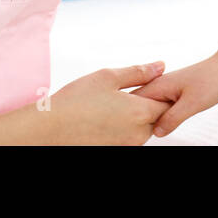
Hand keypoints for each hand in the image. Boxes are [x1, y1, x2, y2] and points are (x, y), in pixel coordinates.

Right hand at [47, 62, 171, 144]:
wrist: (50, 128)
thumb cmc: (76, 100)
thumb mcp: (108, 76)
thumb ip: (139, 72)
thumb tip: (161, 66)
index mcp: (140, 112)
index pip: (167, 104)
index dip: (159, 92)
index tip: (144, 85)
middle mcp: (137, 134)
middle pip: (156, 118)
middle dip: (147, 106)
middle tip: (124, 95)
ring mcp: (126, 146)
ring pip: (142, 130)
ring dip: (134, 118)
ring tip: (110, 107)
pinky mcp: (115, 151)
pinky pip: (127, 138)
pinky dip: (121, 128)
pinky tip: (104, 118)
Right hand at [127, 53, 217, 138]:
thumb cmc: (212, 82)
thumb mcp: (192, 104)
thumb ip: (172, 118)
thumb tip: (155, 133)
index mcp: (157, 86)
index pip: (132, 104)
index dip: (129, 118)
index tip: (129, 132)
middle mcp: (158, 86)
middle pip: (138, 107)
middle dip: (137, 120)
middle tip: (136, 136)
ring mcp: (164, 90)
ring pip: (148, 108)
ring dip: (147, 120)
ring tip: (147, 132)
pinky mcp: (172, 94)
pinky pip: (159, 108)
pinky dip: (158, 117)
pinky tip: (161, 126)